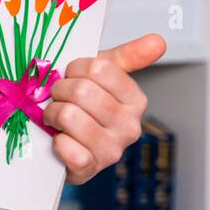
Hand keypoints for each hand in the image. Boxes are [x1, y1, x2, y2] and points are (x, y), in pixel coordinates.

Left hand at [44, 32, 165, 184]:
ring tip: (55, 118)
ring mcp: (111, 150)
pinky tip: (58, 140)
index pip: (99, 68)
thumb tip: (158, 41)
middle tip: (58, 98)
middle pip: (82, 90)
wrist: (62, 145)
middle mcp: (128, 126)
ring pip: (69, 115)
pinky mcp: (89, 169)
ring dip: (52, 114)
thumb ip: (126, 57)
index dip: (75, 69)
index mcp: (134, 100)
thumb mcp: (99, 77)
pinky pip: (68, 149)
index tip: (71, 76)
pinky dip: (55, 143)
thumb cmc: (80, 106)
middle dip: (59, 91)